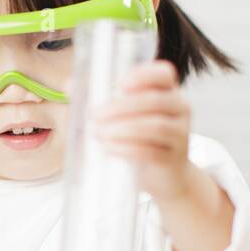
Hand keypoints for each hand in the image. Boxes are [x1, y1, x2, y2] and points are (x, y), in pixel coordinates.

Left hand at [93, 60, 192, 202]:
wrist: (165, 177)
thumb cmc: (140, 139)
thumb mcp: (123, 116)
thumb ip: (98, 98)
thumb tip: (70, 85)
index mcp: (167, 91)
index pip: (164, 73)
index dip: (143, 75)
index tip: (119, 85)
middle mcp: (179, 108)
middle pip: (155, 101)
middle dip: (121, 107)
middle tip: (95, 115)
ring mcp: (180, 134)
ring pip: (155, 126)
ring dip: (123, 128)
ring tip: (99, 133)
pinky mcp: (173, 159)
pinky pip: (152, 151)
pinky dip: (127, 149)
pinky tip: (109, 148)